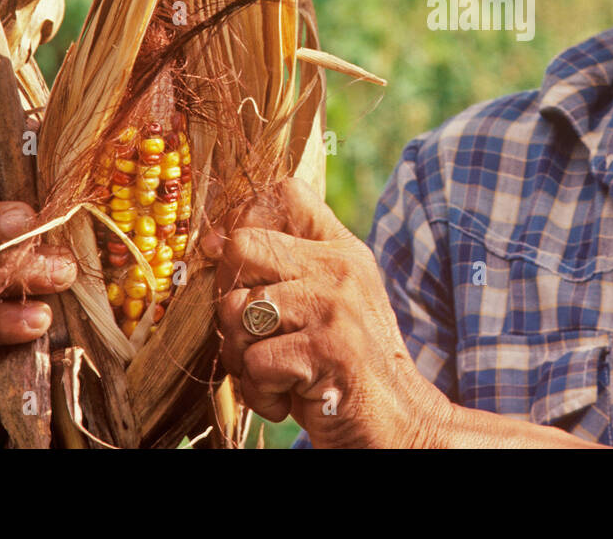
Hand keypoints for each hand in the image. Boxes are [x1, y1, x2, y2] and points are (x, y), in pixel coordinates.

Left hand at [210, 178, 453, 447]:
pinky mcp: (329, 349)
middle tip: (254, 334)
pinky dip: (260, 393)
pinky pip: (254, 362)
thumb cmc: (346, 365)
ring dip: (242, 357)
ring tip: (275, 373)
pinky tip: (289, 398)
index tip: (238, 267)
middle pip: (242, 247)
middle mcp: (341, 268)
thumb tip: (213, 241)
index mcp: (342, 250)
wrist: (399, 420)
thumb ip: (287, 268)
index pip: (286, 193)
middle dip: (229, 299)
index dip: (243, 221)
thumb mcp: (328, 302)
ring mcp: (336, 306)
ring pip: (236, 311)